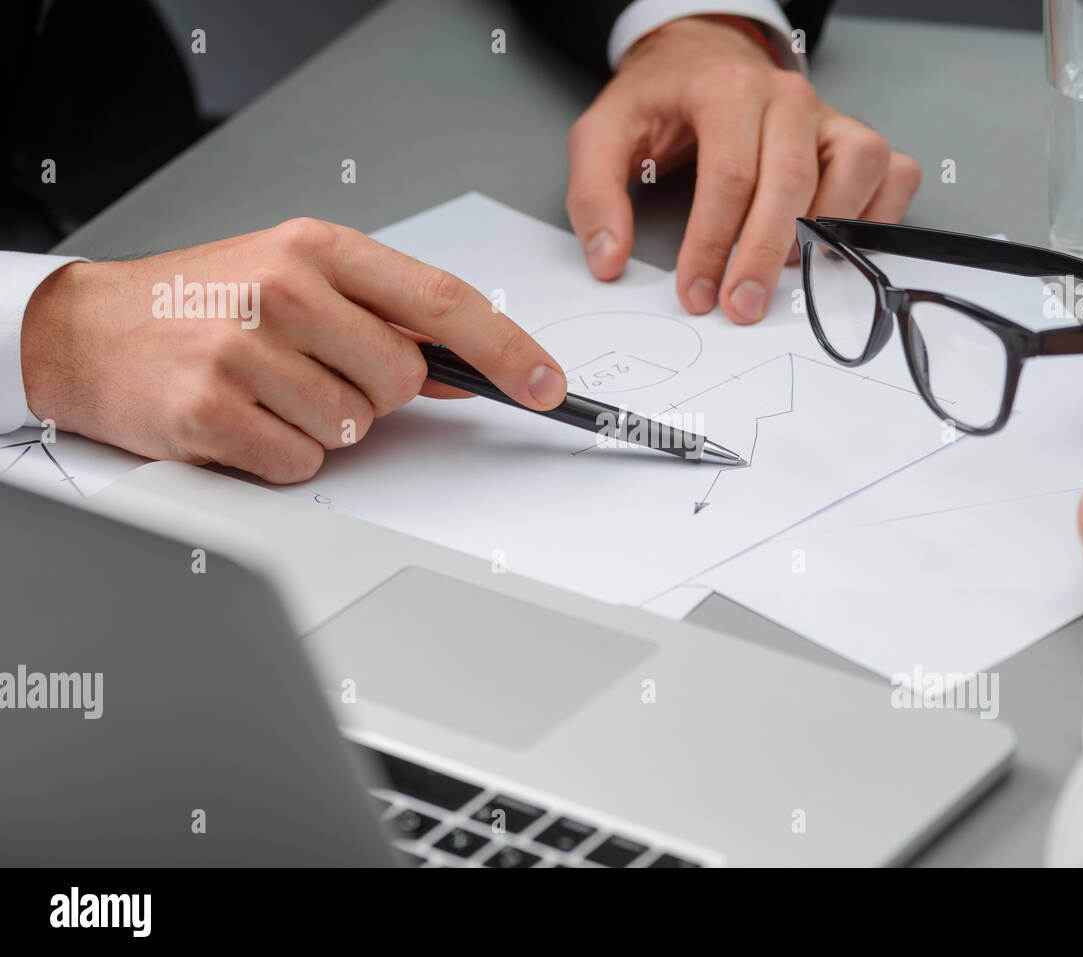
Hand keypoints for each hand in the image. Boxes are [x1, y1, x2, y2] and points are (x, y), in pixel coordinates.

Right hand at [20, 218, 566, 482]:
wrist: (89, 329)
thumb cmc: (200, 302)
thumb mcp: (294, 280)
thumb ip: (382, 316)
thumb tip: (469, 366)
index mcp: (317, 249)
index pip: (443, 302)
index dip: (506, 350)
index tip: (545, 384)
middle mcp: (285, 290)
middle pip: (401, 380)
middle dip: (375, 394)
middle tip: (315, 372)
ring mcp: (245, 350)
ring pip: (353, 427)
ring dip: (322, 424)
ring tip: (266, 390)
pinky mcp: (212, 410)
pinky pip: (302, 461)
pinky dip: (282, 453)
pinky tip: (242, 419)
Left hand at [565, 15, 920, 323]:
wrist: (701, 56)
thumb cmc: (661, 100)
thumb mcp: (603, 134)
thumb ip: (594, 194)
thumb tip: (609, 259)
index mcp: (727, 90)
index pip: (729, 177)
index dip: (711, 245)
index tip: (695, 294)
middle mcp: (787, 97)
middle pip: (791, 183)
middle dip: (765, 256)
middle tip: (742, 307)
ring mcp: (829, 115)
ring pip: (857, 170)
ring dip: (828, 232)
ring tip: (787, 272)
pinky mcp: (855, 136)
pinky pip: (892, 175)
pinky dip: (876, 216)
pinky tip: (836, 246)